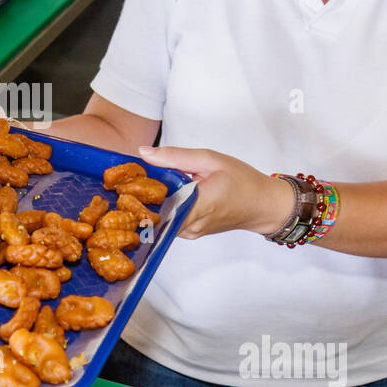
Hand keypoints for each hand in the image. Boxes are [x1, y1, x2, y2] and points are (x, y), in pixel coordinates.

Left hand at [138, 145, 294, 239]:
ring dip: (150, 202)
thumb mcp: (209, 160)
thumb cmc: (243, 181)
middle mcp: (191, 225)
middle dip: (138, 198)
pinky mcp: (190, 233)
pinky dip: (163, 207)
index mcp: (198, 206)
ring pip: (160, 218)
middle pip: (153, 214)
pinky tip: (161, 193)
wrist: (263, 205)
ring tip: (142, 185)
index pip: (156, 208)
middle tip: (126, 181)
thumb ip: (175, 157)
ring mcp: (190, 232)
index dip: (136, 197)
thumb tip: (143, 153)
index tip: (122, 184)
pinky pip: (169, 220)